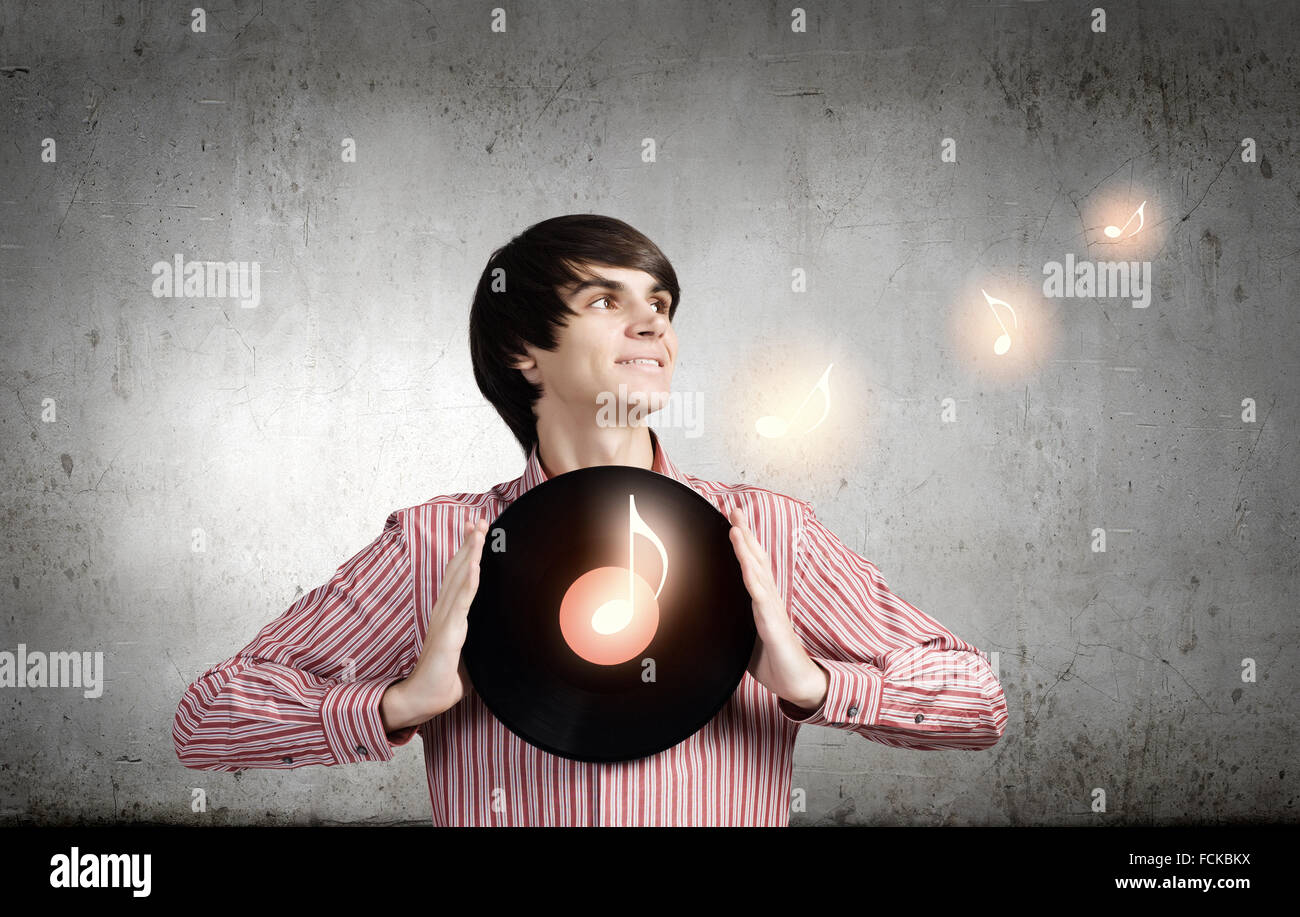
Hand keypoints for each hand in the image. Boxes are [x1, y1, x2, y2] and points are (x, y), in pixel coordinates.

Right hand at [380, 517, 486, 731]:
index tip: (477, 532)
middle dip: (470, 544)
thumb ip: (475, 643)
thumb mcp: (466, 656)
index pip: (459, 578)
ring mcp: (446, 620)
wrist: (423, 699)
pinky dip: (468, 582)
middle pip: (458, 570)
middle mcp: (445, 612)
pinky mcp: (449, 632)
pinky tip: (474, 564)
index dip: (468, 554)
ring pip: (460, 580)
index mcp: (448, 614)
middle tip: (479, 519)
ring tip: (478, 531)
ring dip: (470, 553)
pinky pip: (461, 603)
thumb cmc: (444, 680)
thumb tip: (493, 638)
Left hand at [726, 506, 828, 712]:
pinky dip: (751, 575)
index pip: (753, 564)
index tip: (733, 520)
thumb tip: (710, 620)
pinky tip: (744, 561)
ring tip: (736, 525)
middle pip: (757, 558)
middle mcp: (769, 598)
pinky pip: (760, 595)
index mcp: (763, 601)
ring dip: (746, 547)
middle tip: (735, 508)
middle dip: (745, 532)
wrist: (797, 683)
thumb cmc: (773, 661)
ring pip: (758, 571)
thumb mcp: (745, 639)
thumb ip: (732, 625)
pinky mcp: (772, 622)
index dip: (744, 542)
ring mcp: (772, 608)